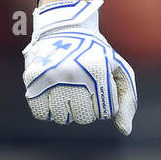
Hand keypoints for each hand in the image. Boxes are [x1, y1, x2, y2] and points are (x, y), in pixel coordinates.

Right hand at [21, 0, 137, 134]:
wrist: (65, 29)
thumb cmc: (97, 55)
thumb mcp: (118, 70)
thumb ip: (127, 99)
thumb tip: (124, 130)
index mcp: (98, 70)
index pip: (107, 112)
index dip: (107, 104)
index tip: (103, 91)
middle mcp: (73, 74)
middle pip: (84, 117)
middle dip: (88, 109)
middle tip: (85, 92)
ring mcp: (51, 76)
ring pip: (62, 118)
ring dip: (68, 110)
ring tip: (69, 92)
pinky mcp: (33, 79)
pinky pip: (41, 113)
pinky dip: (49, 110)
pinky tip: (54, 96)